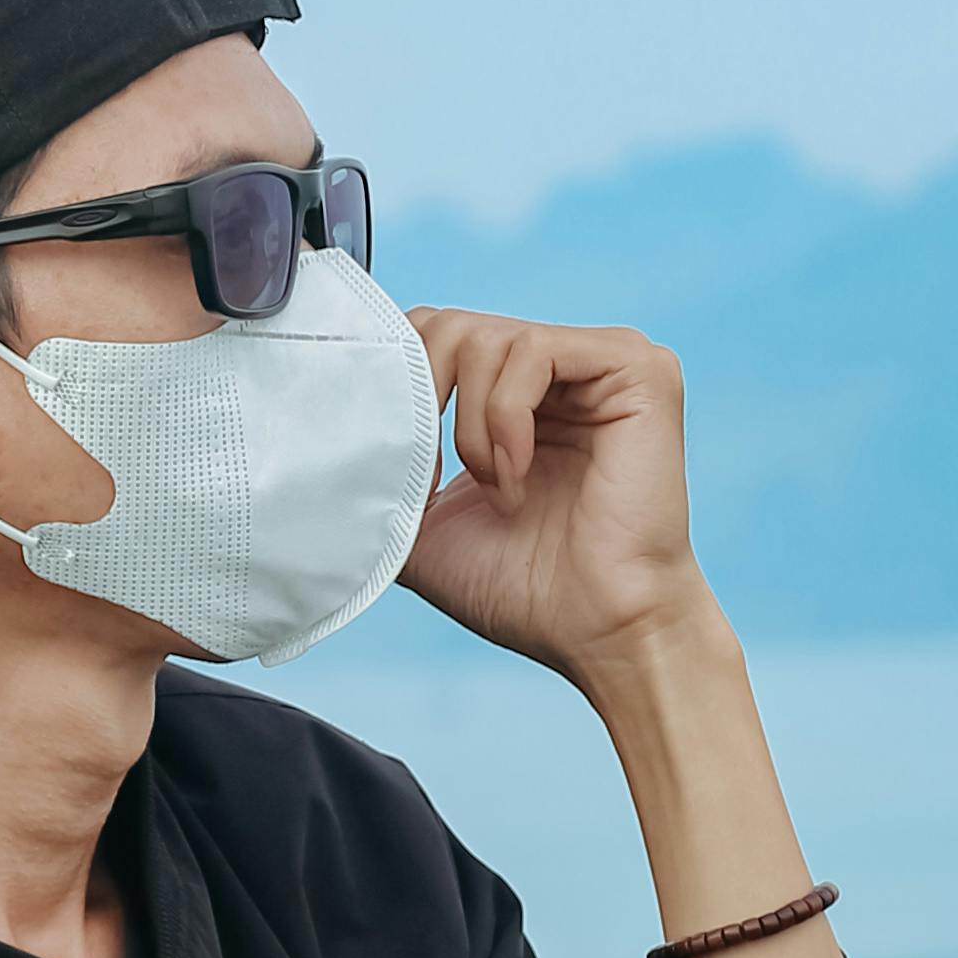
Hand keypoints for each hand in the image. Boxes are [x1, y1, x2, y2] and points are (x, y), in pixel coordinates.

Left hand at [401, 310, 716, 691]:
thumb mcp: (423, 527)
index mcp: (515, 394)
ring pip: (482, 337)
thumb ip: (382, 475)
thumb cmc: (528, 590)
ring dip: (469, 428)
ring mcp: (599, 361)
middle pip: (446, 324)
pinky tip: (519, 477)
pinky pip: (532, 350)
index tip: (394, 463)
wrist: (600, 633)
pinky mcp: (635, 367)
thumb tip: (322, 444)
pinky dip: (504, 420)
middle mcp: (560, 366)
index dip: (395, 386)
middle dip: (423, 403)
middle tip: (437, 479)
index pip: (431, 337)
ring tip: (499, 493)